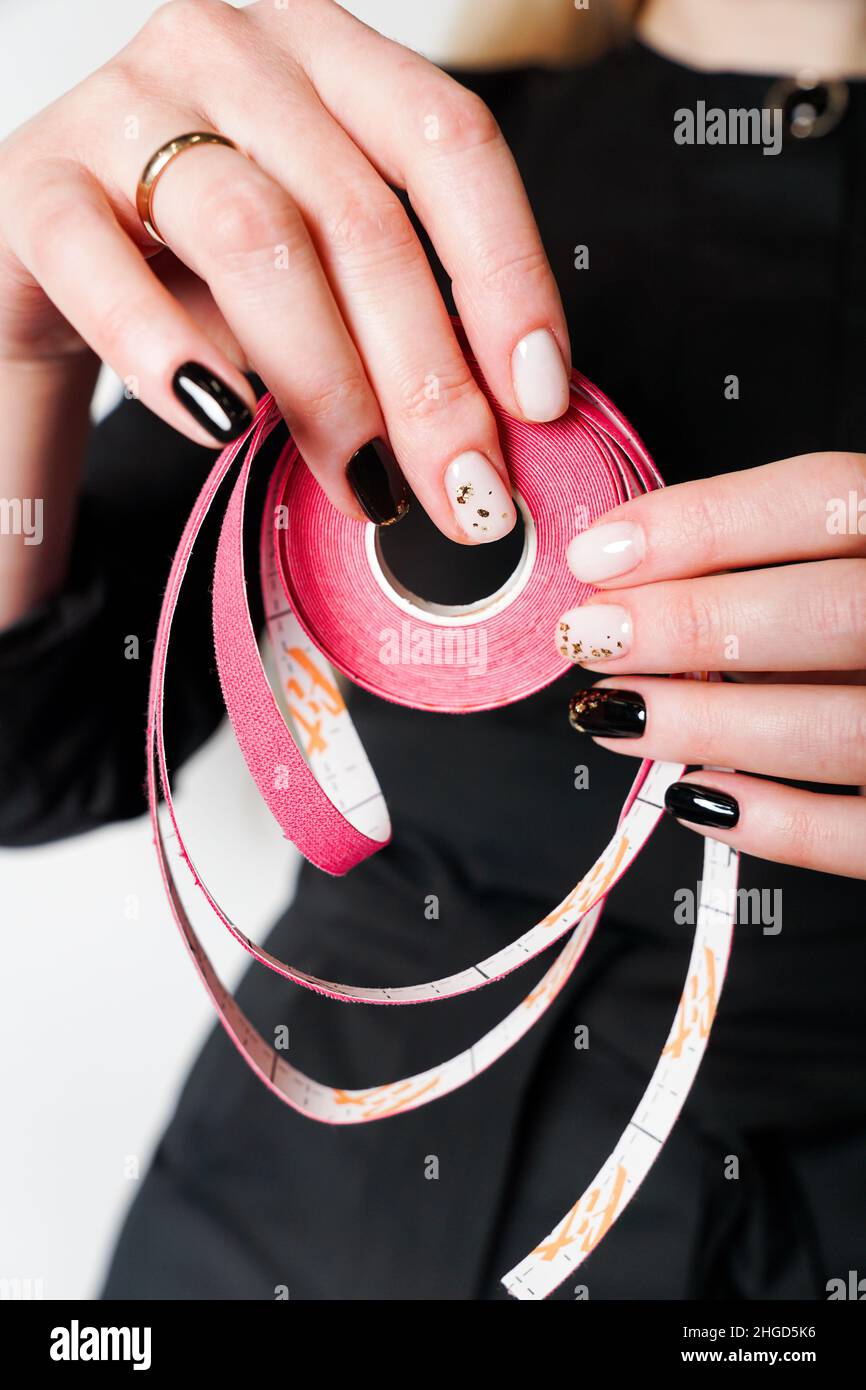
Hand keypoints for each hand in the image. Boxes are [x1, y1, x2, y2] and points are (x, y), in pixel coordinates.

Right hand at [0, 0, 569, 537]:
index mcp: (328, 58)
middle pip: (362, 216)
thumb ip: (401, 322)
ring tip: (364, 486)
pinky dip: (169, 354)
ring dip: (326, 385)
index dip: (508, 274)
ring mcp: (125, 105)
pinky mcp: (37, 186)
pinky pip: (106, 266)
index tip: (538, 397)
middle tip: (462, 492)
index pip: (448, 141)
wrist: (48, 256)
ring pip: (255, 237)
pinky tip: (222, 424)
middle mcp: (232, 52)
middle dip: (427, 380)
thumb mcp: (322, 271)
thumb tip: (503, 431)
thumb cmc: (204, 265)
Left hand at [558, 451, 865, 878]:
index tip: (600, 555)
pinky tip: (692, 794)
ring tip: (614, 713)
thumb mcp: (856, 559)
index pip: (825, 499)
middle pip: (826, 613)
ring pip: (834, 728)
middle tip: (593, 637)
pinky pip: (858, 834)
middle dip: (689, 626)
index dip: (703, 523)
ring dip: (705, 722)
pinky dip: (771, 823)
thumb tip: (633, 584)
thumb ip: (782, 561)